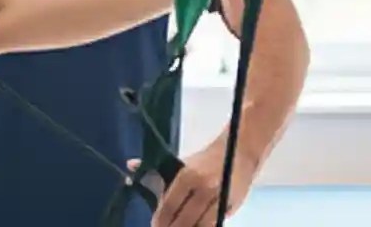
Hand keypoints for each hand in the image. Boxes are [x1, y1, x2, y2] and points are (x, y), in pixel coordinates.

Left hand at [128, 140, 256, 226]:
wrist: (240, 152)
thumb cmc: (205, 160)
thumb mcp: (181, 163)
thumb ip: (157, 171)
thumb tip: (130, 166)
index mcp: (189, 176)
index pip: (170, 204)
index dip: (160, 220)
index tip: (154, 226)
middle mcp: (204, 188)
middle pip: (184, 219)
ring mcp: (220, 199)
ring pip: (201, 226)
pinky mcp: (232, 207)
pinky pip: (214, 225)